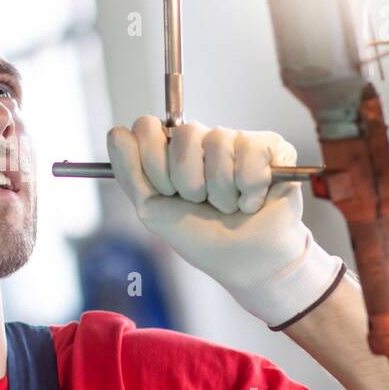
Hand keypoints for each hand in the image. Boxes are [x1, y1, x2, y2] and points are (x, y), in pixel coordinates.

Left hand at [106, 116, 343, 327]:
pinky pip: (251, 151)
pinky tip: (252, 202)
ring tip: (229, 207)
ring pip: (218, 144)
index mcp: (173, 149)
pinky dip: (250, 188)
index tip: (168, 193)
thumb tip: (116, 131)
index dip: (155, 166)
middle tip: (201, 202)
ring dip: (222, 192)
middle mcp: (204, 139)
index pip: (148, 128)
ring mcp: (238, 140)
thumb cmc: (201, 236)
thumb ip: (129, 171)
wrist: (245, 261)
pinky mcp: (272, 147)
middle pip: (185, 134)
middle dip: (189, 182)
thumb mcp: (153, 207)